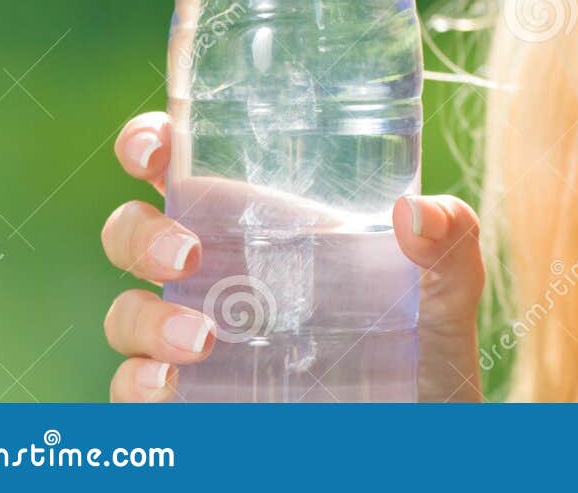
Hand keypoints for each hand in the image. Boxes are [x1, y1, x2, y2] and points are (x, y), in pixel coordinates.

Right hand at [101, 111, 485, 401]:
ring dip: (146, 321)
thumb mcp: (448, 286)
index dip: (151, 143)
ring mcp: (198, 335)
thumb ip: (451, 238)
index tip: (154, 149)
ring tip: (204, 339)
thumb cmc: (426, 346)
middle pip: (135, 231)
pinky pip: (134, 388)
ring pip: (126, 312)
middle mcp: (218, 272)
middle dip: (141, 235)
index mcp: (263, 220)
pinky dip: (137, 384)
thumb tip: (416, 212)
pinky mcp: (193, 401)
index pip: (185, 163)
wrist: (424, 434)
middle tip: (187, 256)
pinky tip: (170, 384)